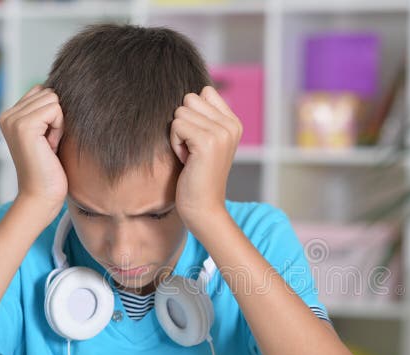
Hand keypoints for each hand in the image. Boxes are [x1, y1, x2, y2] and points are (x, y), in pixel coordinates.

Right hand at [0, 85, 67, 224]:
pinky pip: (55, 109)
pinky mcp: (23, 125)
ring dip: (59, 124)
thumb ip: (47, 113)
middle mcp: (8, 115)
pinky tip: (51, 147)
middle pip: (49, 92)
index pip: (43, 91)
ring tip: (50, 146)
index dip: (54, 114)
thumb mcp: (48, 135)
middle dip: (57, 118)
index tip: (49, 140)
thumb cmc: (50, 170)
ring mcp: (13, 119)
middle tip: (50, 145)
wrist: (41, 196)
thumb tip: (63, 88)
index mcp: (11, 115)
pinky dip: (59, 128)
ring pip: (53, 99)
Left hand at [170, 86, 241, 230]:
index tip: (197, 140)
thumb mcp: (205, 142)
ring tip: (190, 156)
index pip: (203, 92)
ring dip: (178, 135)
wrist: (204, 208)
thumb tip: (187, 94)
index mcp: (233, 122)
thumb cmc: (197, 176)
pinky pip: (177, 125)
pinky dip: (176, 143)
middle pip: (190, 99)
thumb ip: (203, 117)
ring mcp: (221, 132)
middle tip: (192, 149)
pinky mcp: (208, 142)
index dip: (192, 114)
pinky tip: (187, 160)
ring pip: (181, 112)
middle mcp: (231, 125)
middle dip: (183, 123)